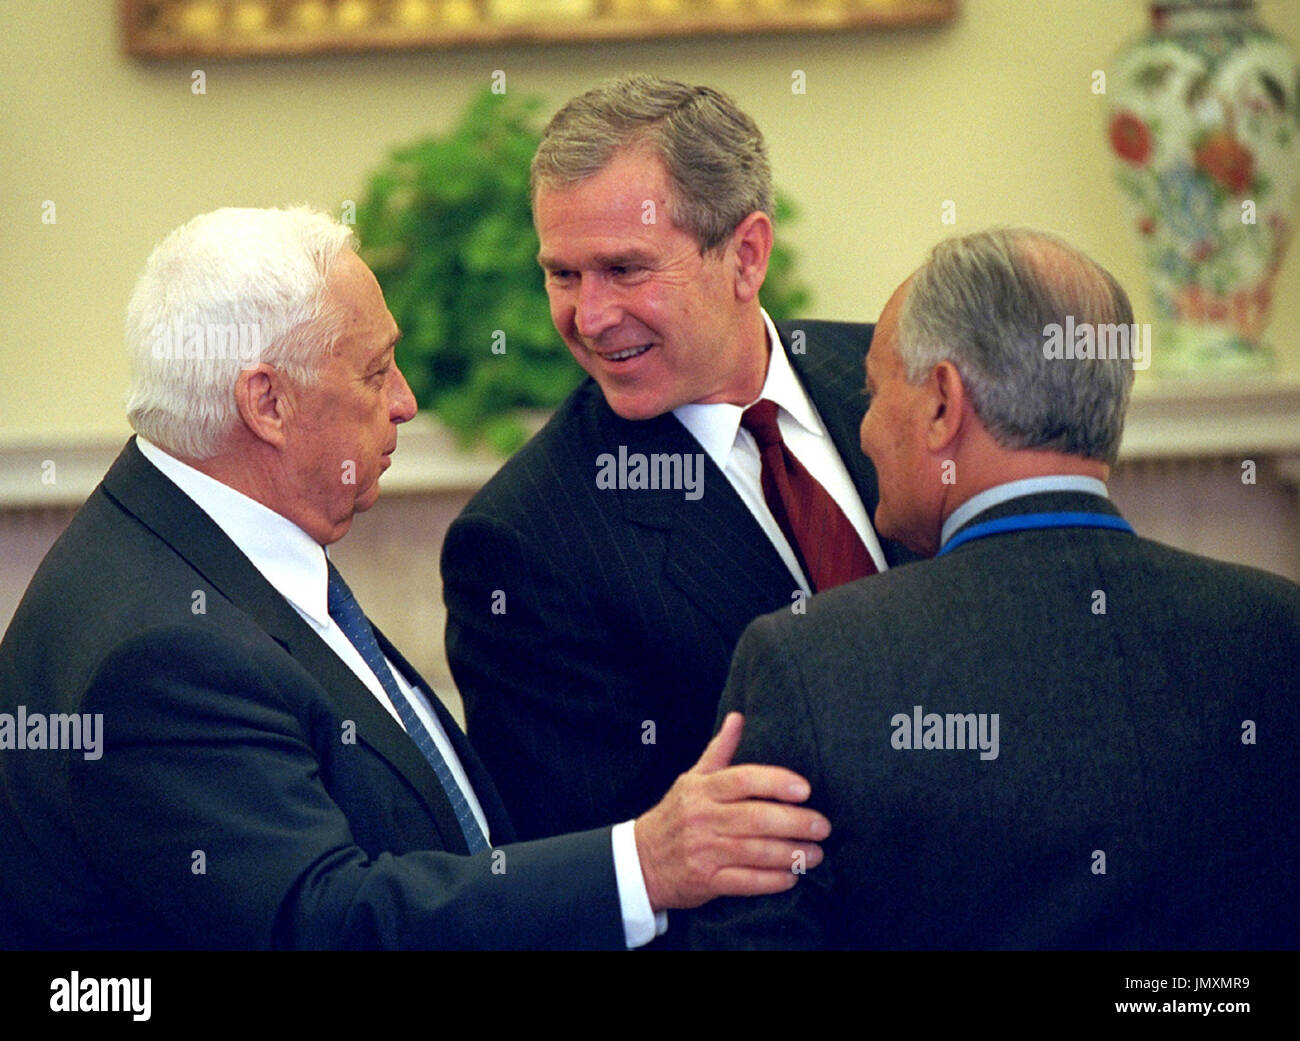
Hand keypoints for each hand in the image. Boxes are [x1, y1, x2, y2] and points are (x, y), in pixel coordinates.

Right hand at [633, 712, 829, 910]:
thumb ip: (720, 750)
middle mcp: (702, 819)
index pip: (743, 779)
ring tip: (816, 853)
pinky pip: (746, 882)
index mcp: (702, 790)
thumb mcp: (693, 778)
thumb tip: (738, 717)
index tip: (806, 789)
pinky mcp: (706, 881)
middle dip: (795, 823)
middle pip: (755, 818)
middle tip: (823, 826)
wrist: (641, 861)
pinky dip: (773, 881)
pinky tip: (793, 877)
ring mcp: (704, 851)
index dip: (777, 782)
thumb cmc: (677, 814)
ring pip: (755, 852)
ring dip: (791, 854)